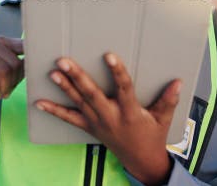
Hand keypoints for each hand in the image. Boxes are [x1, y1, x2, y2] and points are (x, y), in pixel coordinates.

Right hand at [0, 36, 23, 113]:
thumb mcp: (12, 75)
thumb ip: (23, 64)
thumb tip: (37, 58)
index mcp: (0, 41)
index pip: (23, 48)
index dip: (23, 69)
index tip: (18, 77)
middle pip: (14, 63)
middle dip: (11, 81)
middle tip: (2, 87)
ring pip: (3, 71)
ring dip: (1, 87)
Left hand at [35, 53, 180, 185]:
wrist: (140, 160)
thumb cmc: (152, 135)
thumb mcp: (163, 118)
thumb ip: (169, 99)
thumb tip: (177, 81)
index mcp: (130, 112)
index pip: (123, 88)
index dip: (117, 72)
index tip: (109, 55)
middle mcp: (111, 116)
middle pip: (92, 94)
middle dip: (77, 77)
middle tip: (64, 61)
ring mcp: (97, 123)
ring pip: (78, 103)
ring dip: (65, 87)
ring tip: (53, 73)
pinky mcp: (89, 127)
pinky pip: (69, 119)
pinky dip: (54, 110)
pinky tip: (39, 102)